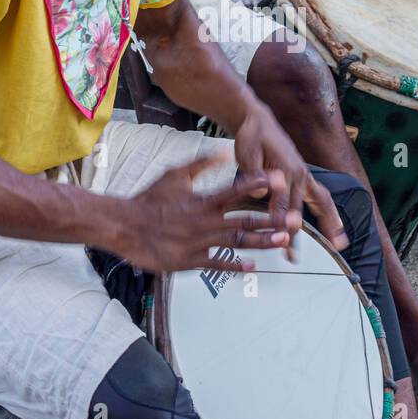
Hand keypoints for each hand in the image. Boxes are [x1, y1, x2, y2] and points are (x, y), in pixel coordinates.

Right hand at [108, 153, 297, 272]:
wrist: (124, 226)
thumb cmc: (149, 199)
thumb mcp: (174, 174)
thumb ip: (202, 164)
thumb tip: (224, 151)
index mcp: (201, 201)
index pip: (235, 191)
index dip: (257, 185)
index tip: (277, 180)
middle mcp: (203, 222)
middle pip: (244, 220)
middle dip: (271, 220)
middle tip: (293, 220)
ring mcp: (198, 244)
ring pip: (236, 243)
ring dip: (262, 241)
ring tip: (282, 240)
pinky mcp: (190, 261)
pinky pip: (217, 264)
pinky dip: (235, 266)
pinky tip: (253, 266)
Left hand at [232, 104, 348, 256]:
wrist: (257, 121)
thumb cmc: (251, 136)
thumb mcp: (246, 154)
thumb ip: (253, 175)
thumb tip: (259, 193)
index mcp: (285, 170)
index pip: (281, 205)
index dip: (280, 225)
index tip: (280, 242)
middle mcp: (299, 174)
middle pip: (299, 210)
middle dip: (296, 235)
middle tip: (293, 257)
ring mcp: (304, 175)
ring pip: (321, 203)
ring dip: (330, 224)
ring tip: (338, 243)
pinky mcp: (304, 176)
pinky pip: (322, 196)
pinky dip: (330, 212)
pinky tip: (335, 226)